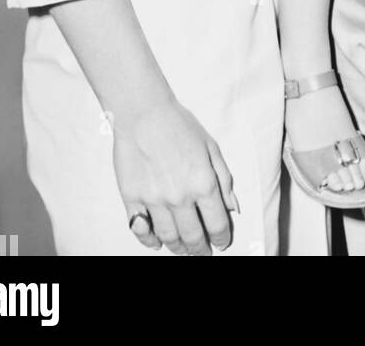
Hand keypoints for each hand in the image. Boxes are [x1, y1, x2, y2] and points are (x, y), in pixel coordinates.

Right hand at [116, 99, 237, 255]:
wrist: (143, 112)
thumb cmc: (179, 125)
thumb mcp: (211, 146)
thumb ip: (224, 178)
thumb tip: (233, 207)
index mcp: (203, 183)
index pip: (217, 224)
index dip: (221, 239)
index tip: (221, 243)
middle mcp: (180, 196)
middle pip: (193, 237)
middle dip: (200, 249)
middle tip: (202, 252)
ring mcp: (154, 200)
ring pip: (168, 237)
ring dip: (178, 247)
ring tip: (183, 249)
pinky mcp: (132, 198)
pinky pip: (140, 230)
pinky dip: (149, 240)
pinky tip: (156, 241)